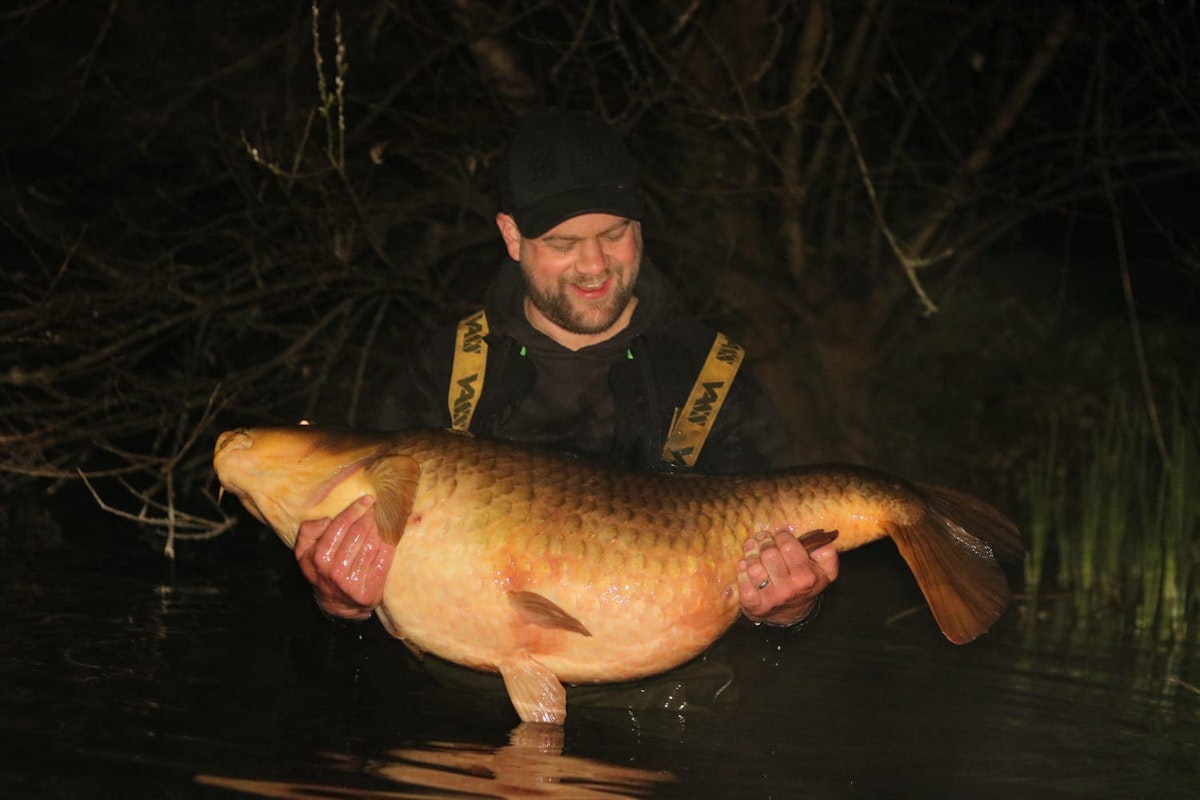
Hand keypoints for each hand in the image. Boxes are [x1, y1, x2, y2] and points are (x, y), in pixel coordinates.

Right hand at [294, 495, 394, 620]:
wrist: (337, 604)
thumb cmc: (322, 570)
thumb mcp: (303, 553)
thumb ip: (307, 532)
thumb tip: (326, 519)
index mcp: (319, 558)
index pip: (340, 527)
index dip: (355, 510)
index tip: (366, 500)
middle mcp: (336, 571)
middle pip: (358, 534)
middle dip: (369, 516)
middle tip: (377, 507)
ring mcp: (354, 583)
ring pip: (373, 545)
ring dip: (380, 528)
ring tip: (383, 519)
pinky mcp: (371, 591)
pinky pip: (384, 560)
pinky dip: (389, 544)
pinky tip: (390, 534)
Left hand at [736, 528, 838, 626]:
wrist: (792, 613)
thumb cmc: (806, 584)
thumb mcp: (825, 571)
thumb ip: (827, 553)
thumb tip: (819, 538)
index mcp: (807, 578)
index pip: (789, 546)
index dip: (782, 536)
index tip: (779, 535)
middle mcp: (789, 589)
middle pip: (769, 554)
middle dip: (764, 541)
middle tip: (763, 537)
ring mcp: (770, 598)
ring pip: (754, 567)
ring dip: (751, 553)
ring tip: (752, 547)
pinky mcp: (754, 605)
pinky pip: (743, 582)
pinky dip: (741, 569)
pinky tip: (745, 563)